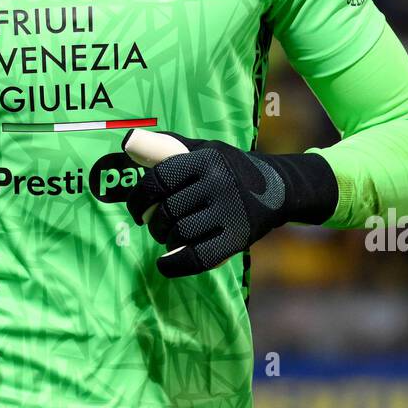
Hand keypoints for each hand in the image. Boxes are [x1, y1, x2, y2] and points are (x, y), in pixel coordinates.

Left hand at [120, 129, 337, 277]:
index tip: (138, 211)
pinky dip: (175, 264)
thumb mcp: (202, 149)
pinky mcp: (238, 238)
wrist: (279, 187)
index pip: (158, 180)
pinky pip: (198, 257)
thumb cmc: (227, 168)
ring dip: (166, 241)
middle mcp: (218, 183)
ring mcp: (229, 212)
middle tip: (158, 225)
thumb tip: (128, 142)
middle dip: (154, 224)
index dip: (139, 199)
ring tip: (170, 237)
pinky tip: (165, 263)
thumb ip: (165, 146)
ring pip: (179, 234)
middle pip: (167, 211)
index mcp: (205, 158)